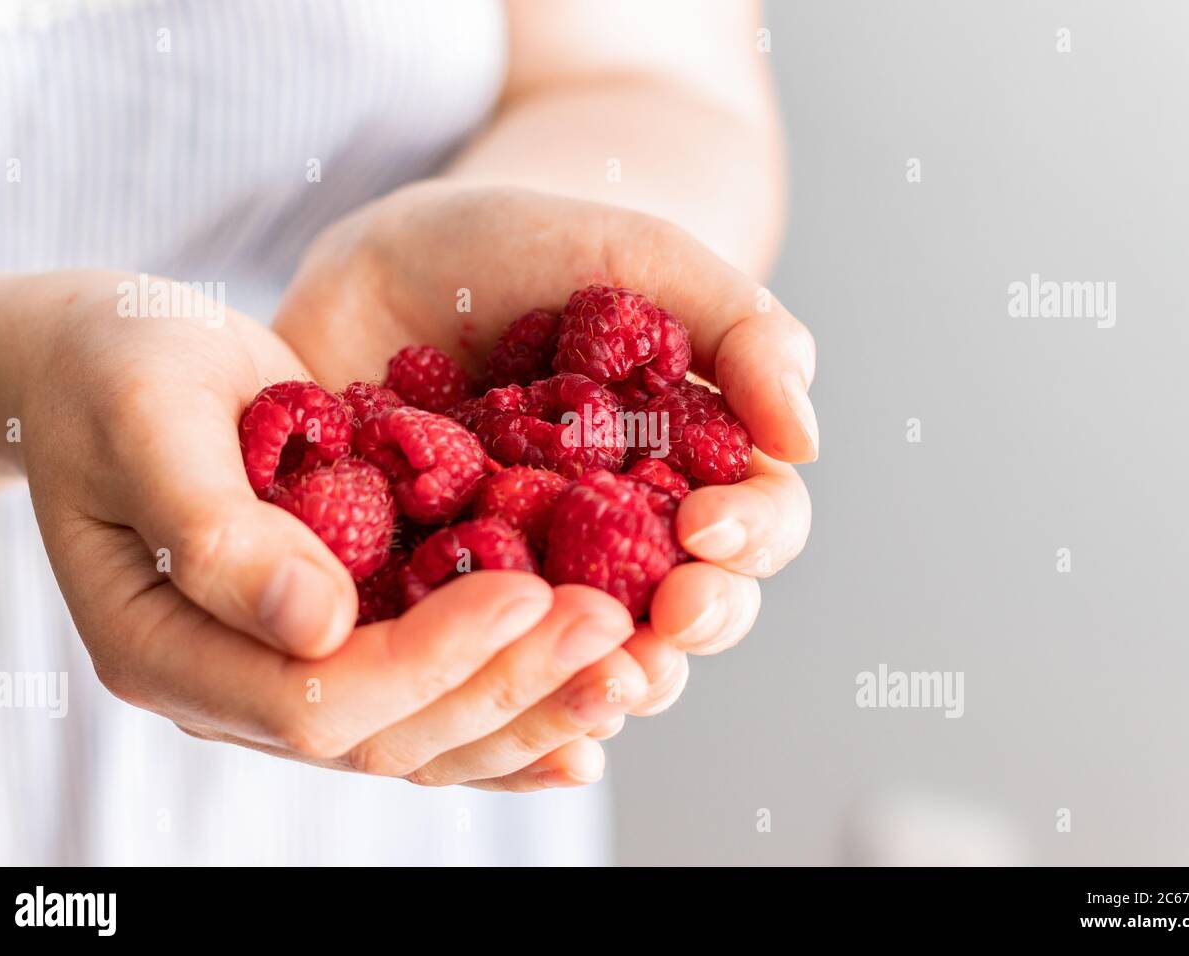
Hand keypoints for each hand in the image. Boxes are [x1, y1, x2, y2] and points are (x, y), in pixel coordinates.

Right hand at [0, 270, 680, 789]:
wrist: (115, 364)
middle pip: (387, 734)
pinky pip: (433, 700)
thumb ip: (213, 526)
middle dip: (507, 686)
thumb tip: (317, 625)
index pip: (310, 699)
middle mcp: (234, 685)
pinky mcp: (343, 641)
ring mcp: (291, 672)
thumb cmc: (116, 368)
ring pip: (425, 735)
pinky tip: (594, 714)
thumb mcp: (147, 417)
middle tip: (614, 631)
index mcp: (167, 648)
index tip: (525, 590)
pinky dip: (514, 711)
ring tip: (633, 672)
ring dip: (532, 709)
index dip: (427, 656)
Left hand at [276, 182, 815, 665]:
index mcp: (689, 468)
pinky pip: (475, 661)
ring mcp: (535, 575)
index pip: (755, 526)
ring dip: (600, 677)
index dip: (750, 540)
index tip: (705, 526)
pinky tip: (482, 694)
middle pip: (686, 612)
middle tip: (665, 622)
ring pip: (588, 657)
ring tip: (586, 676)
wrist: (383, 256)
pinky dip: (488, 685)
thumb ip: (740, 329)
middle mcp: (623, 538)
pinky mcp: (443, 596)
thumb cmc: (525, 250)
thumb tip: (804, 440)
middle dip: (690, 629)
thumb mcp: (640, 258)